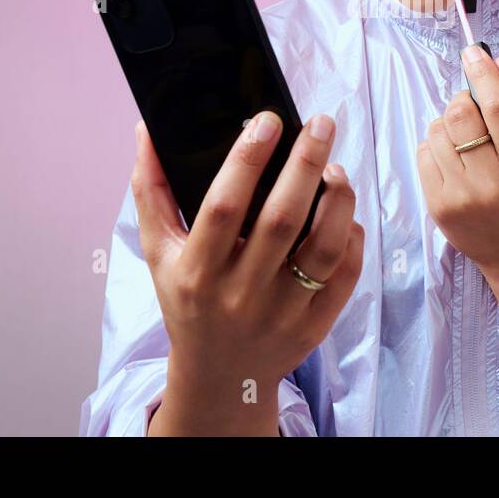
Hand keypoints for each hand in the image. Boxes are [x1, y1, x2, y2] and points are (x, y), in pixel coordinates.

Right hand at [131, 112, 362, 434]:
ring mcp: (282, 314)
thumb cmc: (188, 300)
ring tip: (336, 167)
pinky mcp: (315, 327)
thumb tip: (148, 128)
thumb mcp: (158, 251)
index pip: (223, 207)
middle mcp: (240, 295)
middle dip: (305, 163)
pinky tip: (344, 212)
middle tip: (320, 124)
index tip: (268, 120)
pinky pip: (344, 275)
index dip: (246, 159)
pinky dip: (351, 237)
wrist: (220, 376)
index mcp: (197, 272)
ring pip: (323, 248)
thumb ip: (151, 190)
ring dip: (337, 200)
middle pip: (281, 219)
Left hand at [416, 47, 498, 272]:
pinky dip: (437, 145)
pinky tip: (455, 160)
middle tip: (474, 106)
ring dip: (449, 124)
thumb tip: (498, 62)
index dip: (484, 76)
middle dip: (463, 99)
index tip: (474, 53)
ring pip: (437, 131)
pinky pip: (423, 152)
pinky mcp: (435, 205)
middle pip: (460, 116)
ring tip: (468, 141)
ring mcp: (458, 196)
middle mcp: (490, 183)